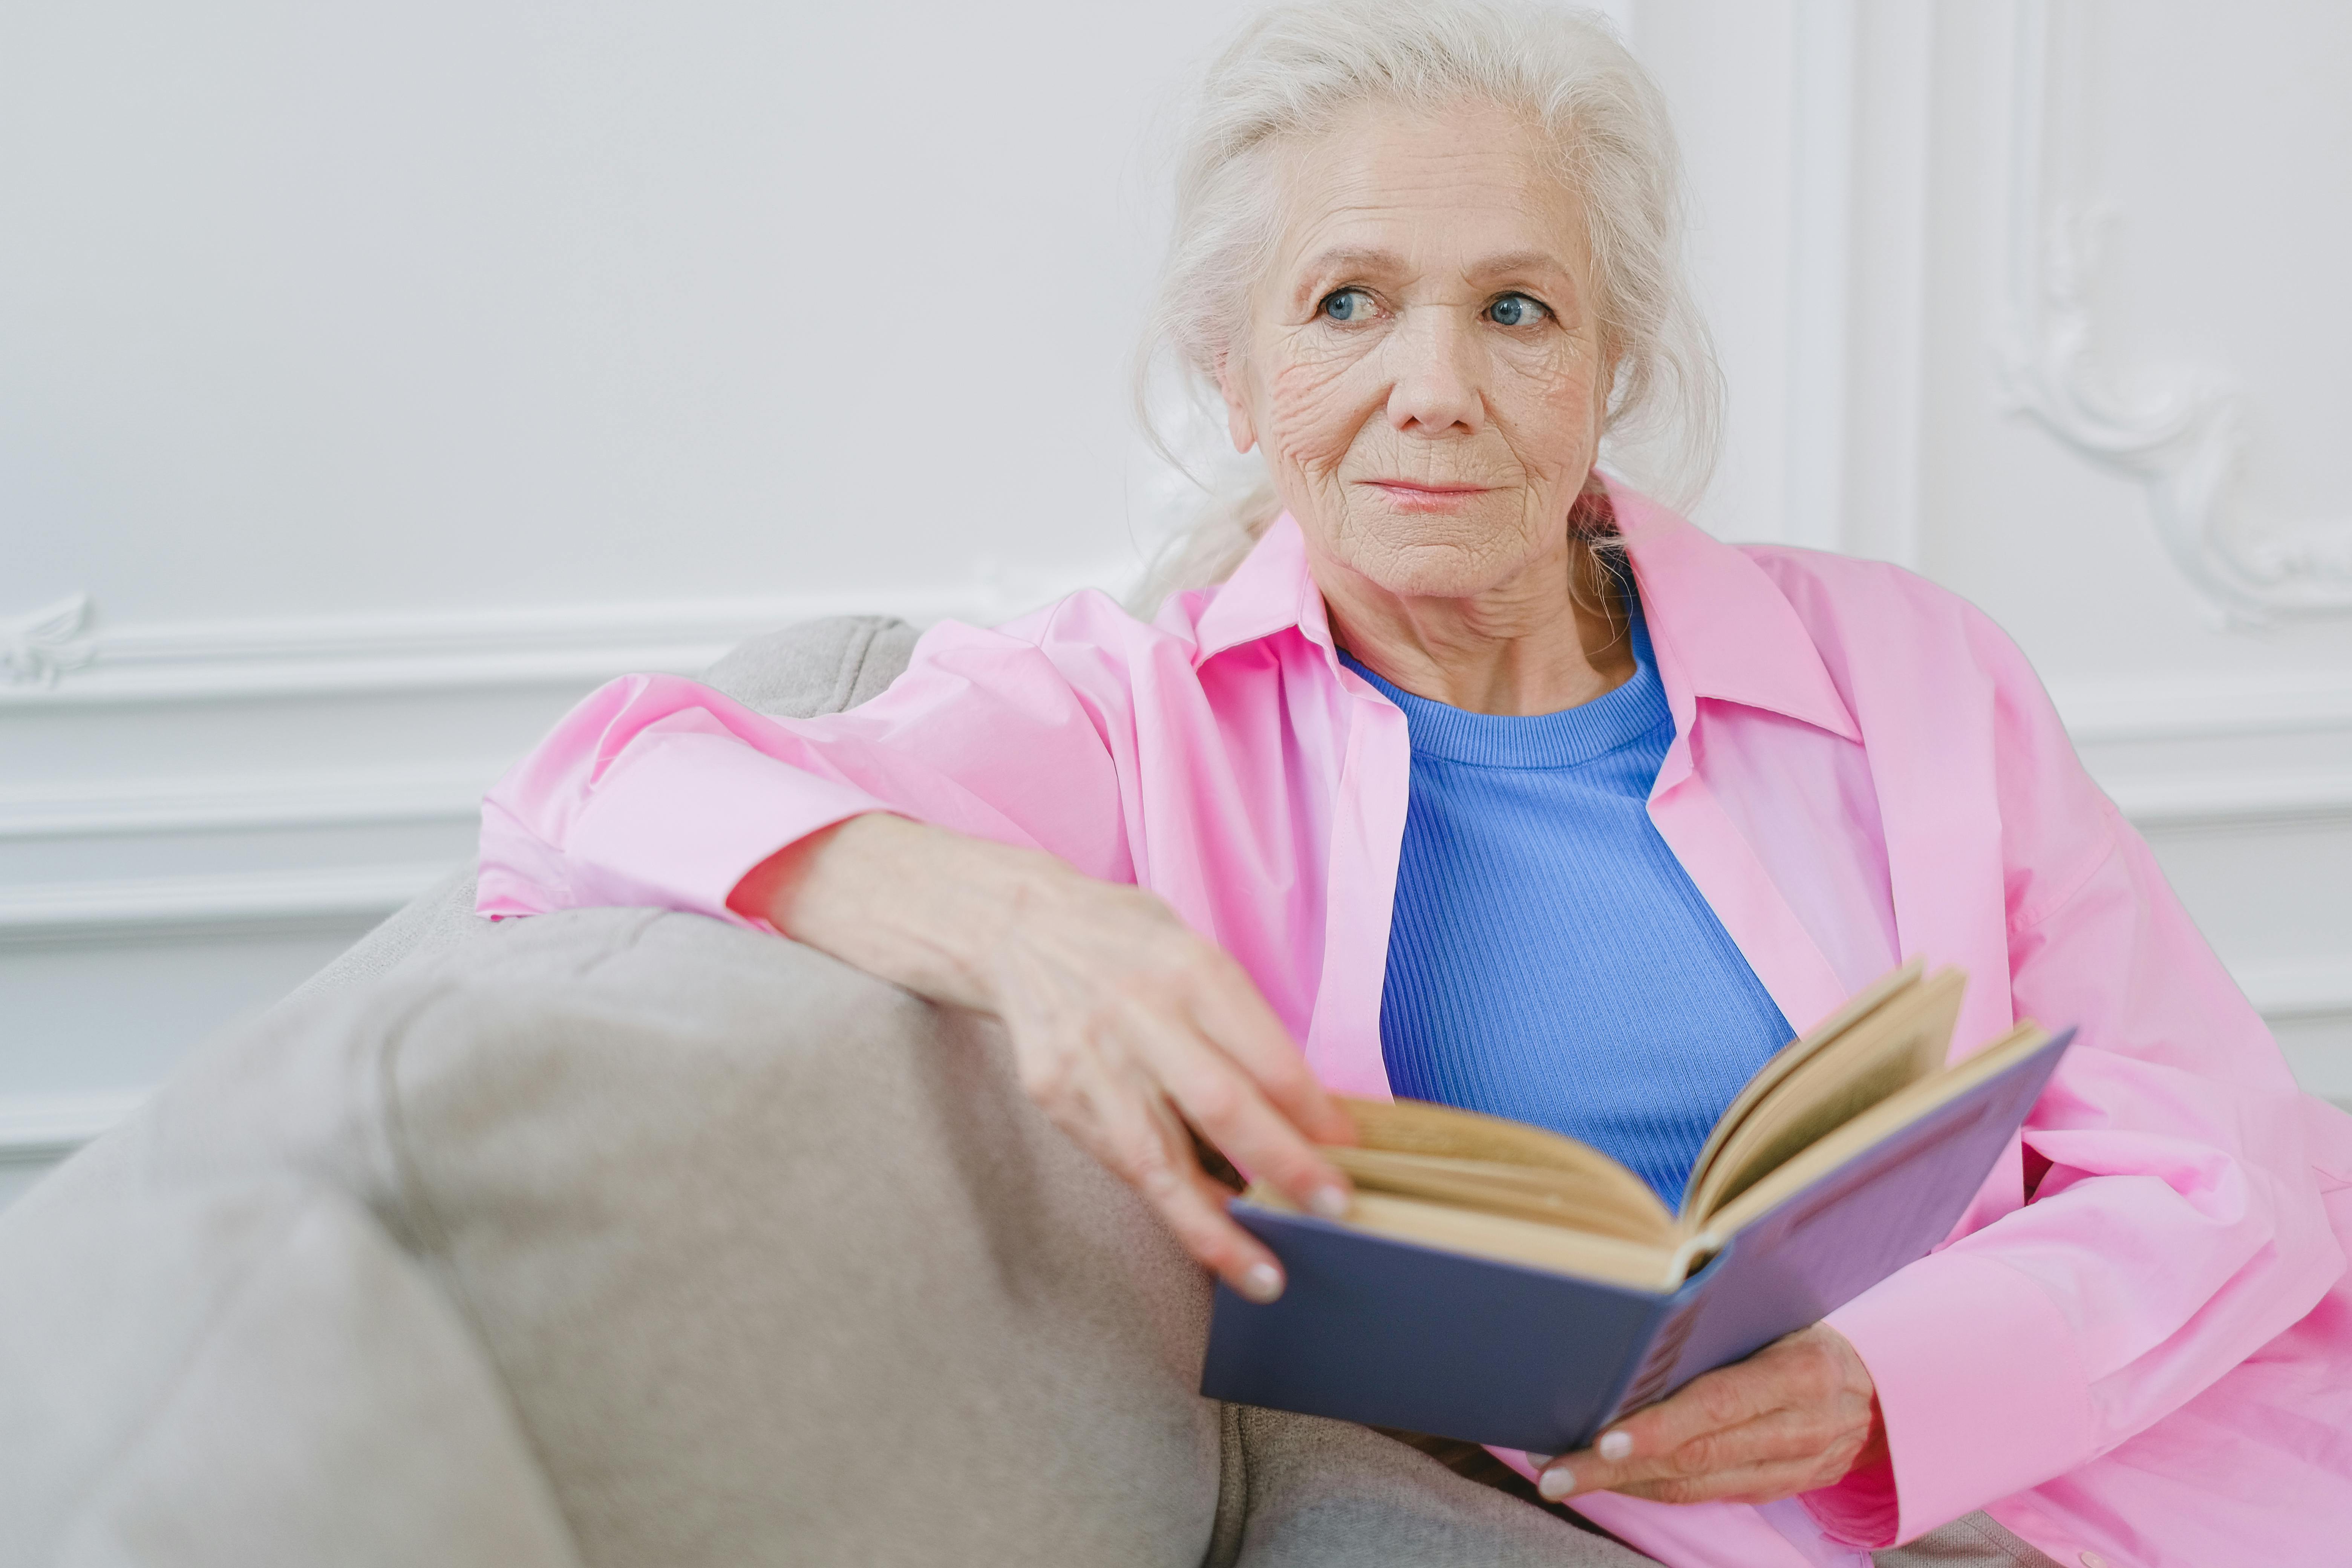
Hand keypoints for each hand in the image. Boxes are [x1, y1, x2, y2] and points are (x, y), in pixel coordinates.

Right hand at [731, 814, 1357, 1302]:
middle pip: (1221, 1104)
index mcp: (1187, 968)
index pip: (1263, 1052)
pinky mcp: (1057, 1096)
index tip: (1349, 1147)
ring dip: (1216, 1225)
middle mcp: (1139, 1015)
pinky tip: (1207, 1230)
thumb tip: (1304, 1105)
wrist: (1017, 929)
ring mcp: (1091, 1061)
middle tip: (1336, 1209)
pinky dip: (1168, 1201)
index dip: (1312, 1108)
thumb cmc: (1125, 940)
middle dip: (1285, 1164)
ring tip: (1262, 1273)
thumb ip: (1241, 1019)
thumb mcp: (1193, 949)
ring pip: (1159, 1159)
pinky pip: (1121, 1163)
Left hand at [1534, 1324, 1884, 1505]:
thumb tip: (1646, 1314)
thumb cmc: (1814, 1331)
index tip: (1603, 1437)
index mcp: (1801, 1373)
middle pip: (1695, 1455)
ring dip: (1623, 1484)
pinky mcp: (1779, 1488)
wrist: (1888, 1391)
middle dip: (1615, 1466)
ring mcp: (1791, 1467)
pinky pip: (1707, 1494)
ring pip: (1695, 1485)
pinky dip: (1654, 1489)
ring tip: (1561, 1477)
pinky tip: (1610, 1480)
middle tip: (1552, 1470)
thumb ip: (1725, 1322)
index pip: (1718, 1405)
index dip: (1659, 1427)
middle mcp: (1798, 1428)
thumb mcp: (1784, 1312)